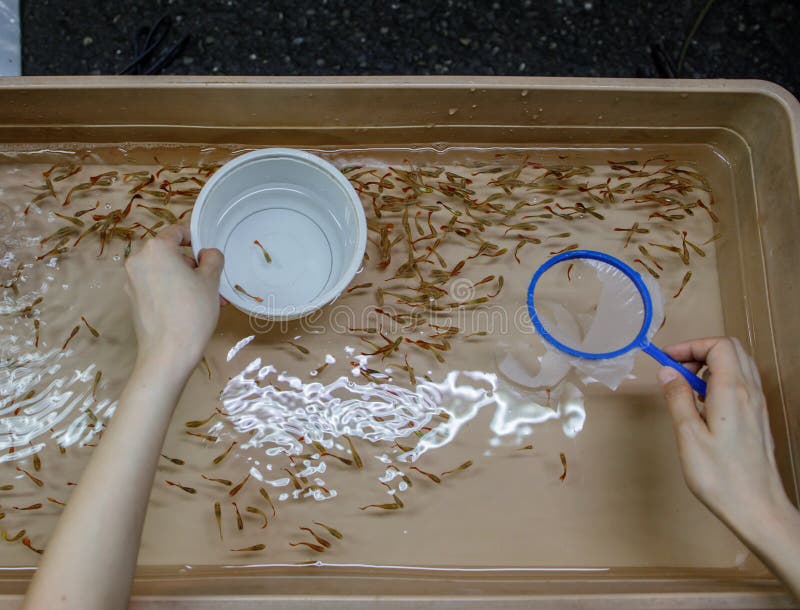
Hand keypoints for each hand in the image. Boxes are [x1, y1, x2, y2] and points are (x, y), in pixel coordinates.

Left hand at [124, 224, 223, 373]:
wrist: (168, 354)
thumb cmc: (192, 312)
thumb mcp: (211, 281)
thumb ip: (212, 259)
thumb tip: (207, 254)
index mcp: (156, 249)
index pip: (177, 232)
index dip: (196, 239)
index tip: (210, 255)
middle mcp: (138, 260)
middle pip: (170, 254)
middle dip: (193, 266)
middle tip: (213, 283)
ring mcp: (132, 282)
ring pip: (164, 272)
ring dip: (185, 280)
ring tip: (207, 300)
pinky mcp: (133, 300)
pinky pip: (156, 287)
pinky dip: (172, 292)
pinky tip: (190, 310)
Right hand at [657, 337, 790, 534]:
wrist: (757, 508)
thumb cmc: (721, 477)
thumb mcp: (688, 435)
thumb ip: (678, 398)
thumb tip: (668, 373)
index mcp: (732, 391)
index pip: (718, 346)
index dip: (691, 346)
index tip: (667, 360)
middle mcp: (750, 393)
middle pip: (731, 350)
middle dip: (700, 351)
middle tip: (676, 371)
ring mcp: (757, 405)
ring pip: (738, 365)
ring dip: (710, 366)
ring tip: (687, 388)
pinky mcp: (757, 418)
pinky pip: (741, 384)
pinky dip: (720, 382)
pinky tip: (703, 405)